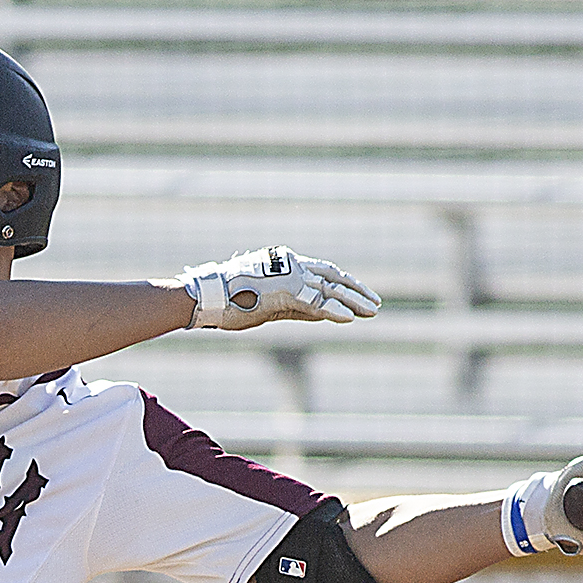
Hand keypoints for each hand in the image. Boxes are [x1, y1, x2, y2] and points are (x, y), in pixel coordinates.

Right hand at [175, 246, 380, 329]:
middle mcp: (292, 265)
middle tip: (375, 303)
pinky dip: (334, 310)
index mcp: (286, 264)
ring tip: (371, 312)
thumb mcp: (269, 302)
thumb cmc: (230, 301)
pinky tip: (350, 318)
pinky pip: (316, 301)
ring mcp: (289, 275)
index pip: (323, 272)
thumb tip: (321, 313)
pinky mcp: (285, 290)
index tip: (360, 295)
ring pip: (329, 288)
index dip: (344, 284)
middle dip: (356, 290)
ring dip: (353, 301)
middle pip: (333, 277)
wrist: (207, 296)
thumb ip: (296, 306)